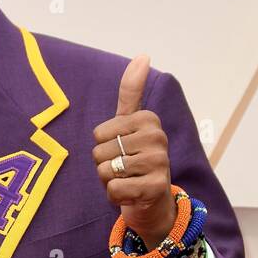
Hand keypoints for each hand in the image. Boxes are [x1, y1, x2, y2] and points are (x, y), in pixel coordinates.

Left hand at [92, 54, 176, 250]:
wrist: (154, 203)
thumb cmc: (136, 161)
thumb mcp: (130, 124)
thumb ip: (131, 92)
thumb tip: (143, 55)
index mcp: (149, 119)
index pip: (99, 133)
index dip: (103, 146)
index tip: (122, 151)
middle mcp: (157, 138)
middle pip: (100, 152)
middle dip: (105, 166)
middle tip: (125, 170)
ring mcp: (159, 163)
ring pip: (106, 171)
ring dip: (110, 181)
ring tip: (128, 181)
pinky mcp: (155, 188)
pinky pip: (114, 189)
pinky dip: (115, 197)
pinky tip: (131, 195)